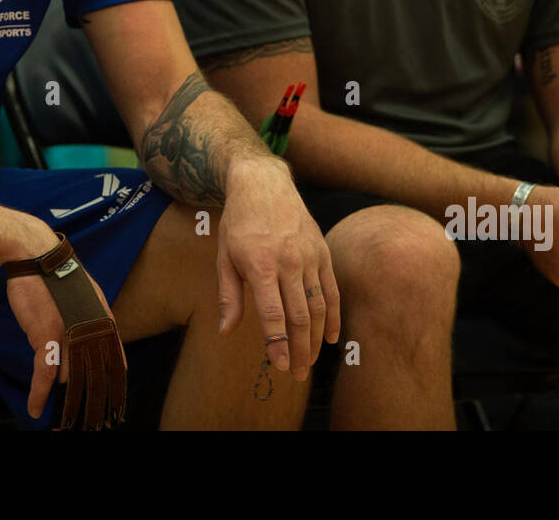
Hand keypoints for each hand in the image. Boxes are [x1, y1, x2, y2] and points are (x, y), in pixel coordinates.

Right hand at [4, 225, 125, 419]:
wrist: (37, 256)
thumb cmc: (58, 277)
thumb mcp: (86, 298)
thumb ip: (93, 323)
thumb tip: (94, 348)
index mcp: (105, 322)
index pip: (118, 364)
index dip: (116, 389)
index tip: (116, 409)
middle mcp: (92, 331)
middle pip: (96, 379)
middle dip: (92, 406)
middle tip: (89, 424)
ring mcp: (70, 335)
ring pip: (70, 380)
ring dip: (64, 401)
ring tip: (62, 423)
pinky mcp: (46, 337)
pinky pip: (44, 375)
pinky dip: (38, 395)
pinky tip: (35, 409)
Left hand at [216, 158, 340, 380]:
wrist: (264, 184)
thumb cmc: (239, 223)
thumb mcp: (224, 257)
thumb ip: (228, 297)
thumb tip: (226, 331)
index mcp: (261, 266)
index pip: (273, 315)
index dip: (278, 345)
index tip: (281, 368)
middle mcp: (289, 263)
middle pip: (300, 316)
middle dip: (300, 350)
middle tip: (298, 374)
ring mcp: (309, 257)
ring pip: (318, 307)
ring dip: (316, 339)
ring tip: (311, 362)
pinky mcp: (322, 252)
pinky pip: (332, 290)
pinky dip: (334, 316)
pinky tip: (331, 338)